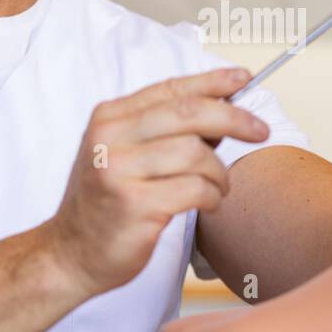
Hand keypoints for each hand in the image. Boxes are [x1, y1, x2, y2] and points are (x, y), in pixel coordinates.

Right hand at [49, 67, 269, 295]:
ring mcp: (119, 171)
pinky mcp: (135, 205)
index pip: (170, 89)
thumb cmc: (109, 202)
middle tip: (261, 131)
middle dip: (234, 118)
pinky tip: (208, 202)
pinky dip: (212, 195)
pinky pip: (195, 189)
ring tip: (218, 186)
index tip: (244, 78)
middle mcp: (110, 138)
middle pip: (189, 113)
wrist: (71, 253)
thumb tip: (225, 109)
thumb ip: (167, 130)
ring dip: (219, 171)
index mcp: (110, 118)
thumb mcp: (126, 154)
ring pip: (196, 153)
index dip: (213, 81)